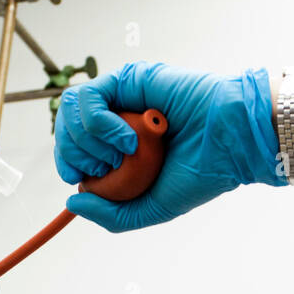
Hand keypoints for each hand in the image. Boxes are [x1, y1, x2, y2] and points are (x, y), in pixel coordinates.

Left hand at [55, 61, 286, 231]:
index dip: (68, 164)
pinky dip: (99, 123)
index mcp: (118, 150)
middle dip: (74, 154)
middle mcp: (115, 122)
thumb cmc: (199, 174)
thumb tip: (72, 202)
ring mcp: (120, 99)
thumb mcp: (152, 208)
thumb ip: (112, 213)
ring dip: (87, 140)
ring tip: (122, 154)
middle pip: (65, 130)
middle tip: (107, 167)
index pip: (73, 150)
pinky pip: (89, 97)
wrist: (228, 143)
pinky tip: (128, 140)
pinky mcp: (126, 80)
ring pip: (70, 111)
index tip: (82, 178)